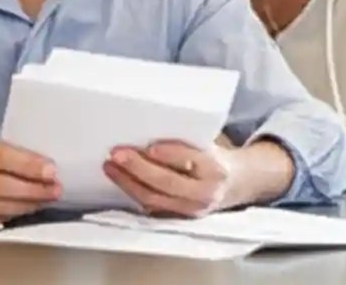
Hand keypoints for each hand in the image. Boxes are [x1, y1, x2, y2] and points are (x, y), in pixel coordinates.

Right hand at [0, 136, 61, 224]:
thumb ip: (1, 152)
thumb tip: (39, 162)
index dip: (27, 165)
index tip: (50, 170)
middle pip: (0, 185)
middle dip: (33, 189)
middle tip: (56, 189)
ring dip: (27, 205)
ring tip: (46, 200)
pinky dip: (12, 215)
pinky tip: (27, 210)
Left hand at [103, 140, 235, 217]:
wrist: (235, 184)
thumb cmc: (215, 156)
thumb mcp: (209, 143)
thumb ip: (186, 140)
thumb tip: (147, 128)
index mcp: (215, 168)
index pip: (190, 161)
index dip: (170, 155)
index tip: (149, 147)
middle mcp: (205, 192)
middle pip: (167, 183)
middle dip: (139, 168)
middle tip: (117, 153)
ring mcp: (191, 209)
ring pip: (155, 198)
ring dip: (128, 182)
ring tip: (110, 166)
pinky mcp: (179, 218)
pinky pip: (152, 207)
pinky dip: (133, 192)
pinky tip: (119, 179)